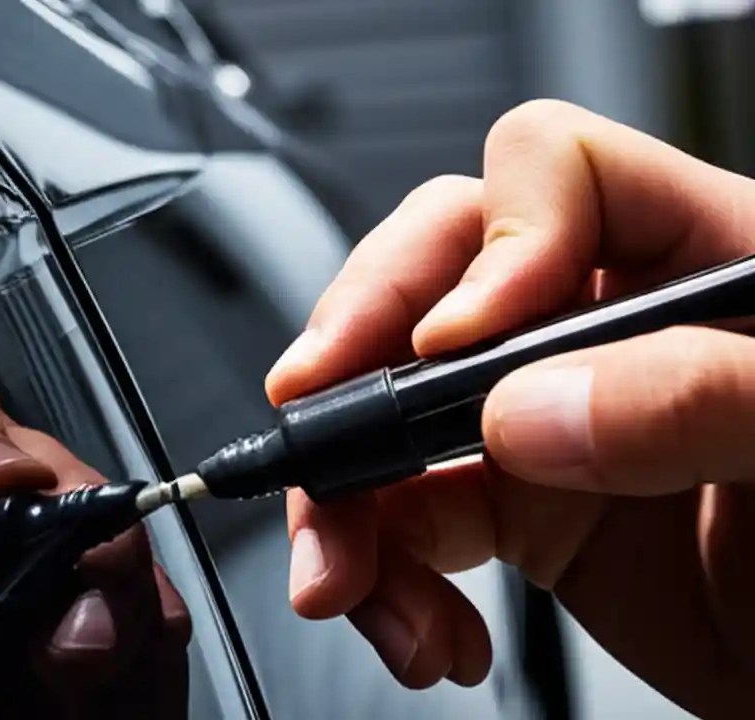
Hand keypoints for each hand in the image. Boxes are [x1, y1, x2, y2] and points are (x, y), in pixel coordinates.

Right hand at [267, 100, 754, 717]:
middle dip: (353, 365)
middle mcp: (605, 325)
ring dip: (343, 499)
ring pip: (389, 411)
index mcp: (699, 258)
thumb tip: (528, 410)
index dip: (489, 246)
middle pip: (429, 281)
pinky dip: (381, 572)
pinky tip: (422, 627)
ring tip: (351, 581)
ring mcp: (552, 419)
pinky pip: (406, 515)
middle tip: (320, 440)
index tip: (448, 348)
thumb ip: (702, 399)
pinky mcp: (520, 509)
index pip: (553, 174)